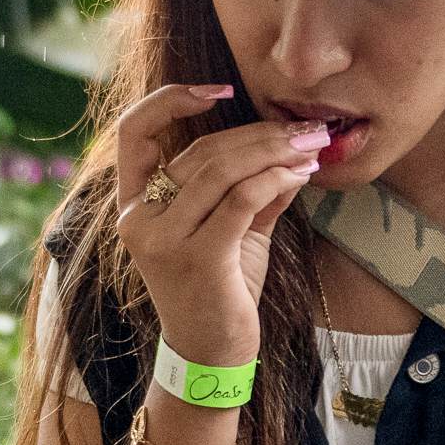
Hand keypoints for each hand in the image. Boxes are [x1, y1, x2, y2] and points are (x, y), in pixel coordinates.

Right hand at [100, 82, 326, 366]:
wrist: (213, 356)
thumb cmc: (219, 292)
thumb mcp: (231, 230)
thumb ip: (248, 188)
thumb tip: (288, 145)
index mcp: (134, 205)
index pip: (133, 133)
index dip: (171, 100)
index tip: (220, 88)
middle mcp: (139, 219)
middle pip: (199, 150)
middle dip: (259, 134)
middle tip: (305, 129)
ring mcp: (163, 240)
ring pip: (221, 169)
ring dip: (274, 152)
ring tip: (311, 147)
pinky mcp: (198, 258)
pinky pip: (241, 199)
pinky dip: (276, 179)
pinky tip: (300, 174)